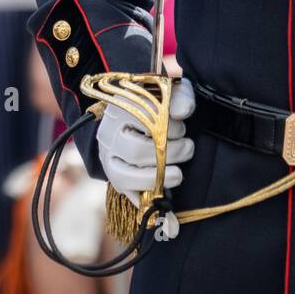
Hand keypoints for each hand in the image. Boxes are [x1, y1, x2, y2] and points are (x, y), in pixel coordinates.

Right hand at [96, 77, 195, 236]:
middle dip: (169, 153)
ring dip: (158, 178)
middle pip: (135, 151)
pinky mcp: (116, 180)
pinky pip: (129, 196)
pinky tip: (165, 196)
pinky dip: (148, 199)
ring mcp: (109, 160)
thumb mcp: (169, 94)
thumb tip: (182, 112)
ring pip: (126, 176)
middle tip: (187, 148)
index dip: (169, 127)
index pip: (143, 122)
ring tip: (177, 173)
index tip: (182, 124)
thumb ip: (180, 97)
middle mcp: (108, 136)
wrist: (134, 120)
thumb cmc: (156, 105)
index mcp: (118, 111)